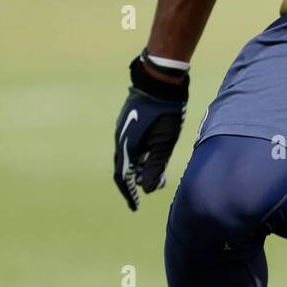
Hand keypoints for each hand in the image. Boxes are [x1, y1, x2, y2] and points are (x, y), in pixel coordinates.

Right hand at [114, 56, 188, 210]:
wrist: (159, 80)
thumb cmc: (165, 112)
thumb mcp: (164, 142)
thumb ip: (155, 166)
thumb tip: (147, 190)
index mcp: (127, 146)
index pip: (123, 177)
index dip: (129, 193)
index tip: (136, 206)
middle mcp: (120, 139)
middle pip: (125, 168)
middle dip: (139, 180)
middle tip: (157, 184)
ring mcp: (123, 129)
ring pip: (129, 156)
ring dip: (141, 167)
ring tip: (158, 171)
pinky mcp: (129, 122)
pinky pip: (131, 145)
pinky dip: (140, 155)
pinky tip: (153, 153)